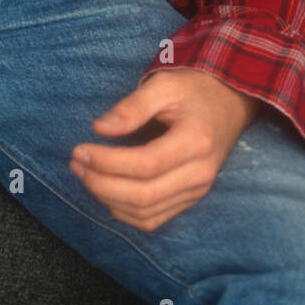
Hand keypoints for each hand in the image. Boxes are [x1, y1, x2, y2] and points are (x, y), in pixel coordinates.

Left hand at [69, 68, 259, 231]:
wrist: (228, 103)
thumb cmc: (194, 90)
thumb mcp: (165, 85)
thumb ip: (132, 106)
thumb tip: (99, 128)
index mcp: (196, 142)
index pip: (145, 164)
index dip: (108, 161)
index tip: (80, 149)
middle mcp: (200, 173)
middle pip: (143, 195)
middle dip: (102, 184)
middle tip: (76, 163)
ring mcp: (197, 191)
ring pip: (146, 214)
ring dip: (108, 199)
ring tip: (84, 174)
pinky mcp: (190, 199)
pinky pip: (153, 219)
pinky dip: (124, 212)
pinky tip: (106, 191)